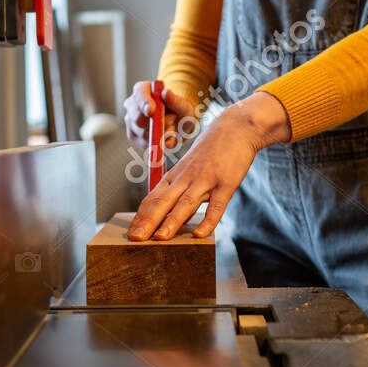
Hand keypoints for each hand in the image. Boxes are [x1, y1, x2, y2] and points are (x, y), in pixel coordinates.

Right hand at [123, 79, 196, 152]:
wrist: (178, 123)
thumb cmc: (178, 111)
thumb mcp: (183, 105)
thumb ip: (175, 100)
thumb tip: (165, 93)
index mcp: (142, 90)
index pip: (139, 94)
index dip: (144, 103)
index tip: (151, 111)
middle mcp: (132, 105)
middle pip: (137, 118)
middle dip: (157, 122)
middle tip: (172, 120)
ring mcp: (130, 121)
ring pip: (143, 133)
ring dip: (162, 132)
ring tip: (170, 126)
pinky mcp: (133, 136)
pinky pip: (146, 143)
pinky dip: (160, 142)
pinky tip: (165, 135)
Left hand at [127, 93, 290, 241]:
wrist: (236, 127)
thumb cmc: (212, 149)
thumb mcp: (190, 166)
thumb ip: (181, 187)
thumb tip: (172, 212)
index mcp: (176, 175)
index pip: (152, 198)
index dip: (141, 216)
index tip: (131, 232)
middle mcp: (186, 178)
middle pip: (163, 202)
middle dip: (148, 222)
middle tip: (135, 239)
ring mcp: (206, 180)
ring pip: (185, 204)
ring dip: (171, 222)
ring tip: (160, 239)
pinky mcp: (226, 183)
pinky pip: (216, 206)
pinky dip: (208, 221)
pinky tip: (200, 234)